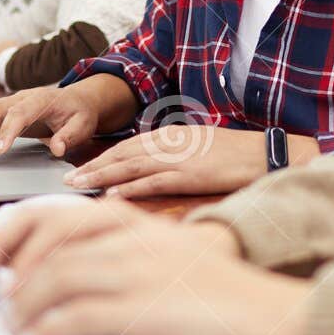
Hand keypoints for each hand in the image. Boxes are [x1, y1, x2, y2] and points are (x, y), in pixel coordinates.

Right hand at [0, 84, 98, 156]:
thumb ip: (70, 136)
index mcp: (40, 99)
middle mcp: (20, 98)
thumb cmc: (79, 113)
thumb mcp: (83, 124)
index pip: (20, 114)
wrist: (77, 99)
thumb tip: (57, 149)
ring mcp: (9, 103)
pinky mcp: (2, 111)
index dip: (7, 131)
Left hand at [0, 199, 307, 334]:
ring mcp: (138, 270)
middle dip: (0, 263)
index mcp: (134, 222)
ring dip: (21, 305)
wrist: (268, 312)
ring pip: (54, 277)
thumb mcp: (164, 260)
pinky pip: (77, 316)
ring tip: (12, 326)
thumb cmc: (219, 294)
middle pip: (46, 237)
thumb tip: (58, 282)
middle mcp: (132, 238)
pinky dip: (47, 330)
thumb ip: (117, 261)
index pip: (55, 213)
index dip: (10, 234)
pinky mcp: (145, 308)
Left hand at [70, 127, 277, 198]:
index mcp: (174, 136)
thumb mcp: (203, 148)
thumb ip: (178, 155)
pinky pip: (154, 182)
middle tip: (66, 178)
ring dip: (101, 176)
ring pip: (130, 166)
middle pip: (123, 153)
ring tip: (77, 186)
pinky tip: (112, 198)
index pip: (130, 145)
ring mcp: (180, 159)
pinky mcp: (190, 176)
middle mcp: (172, 144)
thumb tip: (157, 169)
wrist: (267, 153)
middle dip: (93, 165)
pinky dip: (130, 190)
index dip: (104, 156)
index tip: (83, 166)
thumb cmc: (239, 155)